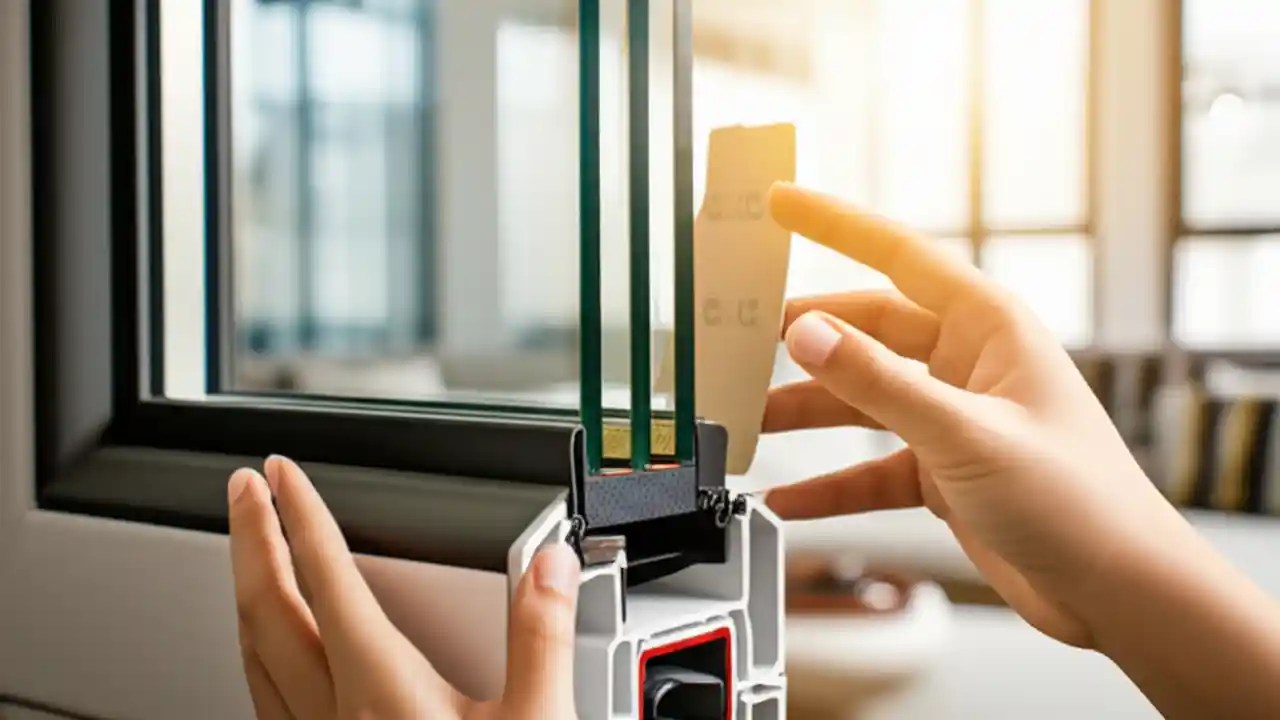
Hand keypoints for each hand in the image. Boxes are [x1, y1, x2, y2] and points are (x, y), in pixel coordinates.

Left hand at [227, 456, 578, 719]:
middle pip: (269, 611)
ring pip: (253, 657)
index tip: (284, 474)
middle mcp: (336, 718)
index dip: (303, 518)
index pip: (328, 582)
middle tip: (244, 491)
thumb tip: (548, 566)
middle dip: (253, 540)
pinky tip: (266, 654)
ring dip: (246, 593)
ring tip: (247, 553)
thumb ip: (541, 639)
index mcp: (384, 693)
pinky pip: (264, 700)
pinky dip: (255, 653)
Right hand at [761, 183, 1184, 647]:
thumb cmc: (1076, 501)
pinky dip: (831, 483)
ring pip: (864, 401)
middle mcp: (969, 365)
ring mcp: (955, 419)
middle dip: (807, 340)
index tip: (779, 204)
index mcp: (989, 327)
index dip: (835, 223)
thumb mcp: (965, 434)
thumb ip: (879, 383)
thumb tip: (805, 333)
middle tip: (743, 343)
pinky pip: (872, 467)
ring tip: (751, 426)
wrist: (1119, 592)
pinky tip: (790, 498)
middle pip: (867, 332)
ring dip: (809, 413)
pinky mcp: (946, 473)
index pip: (898, 255)